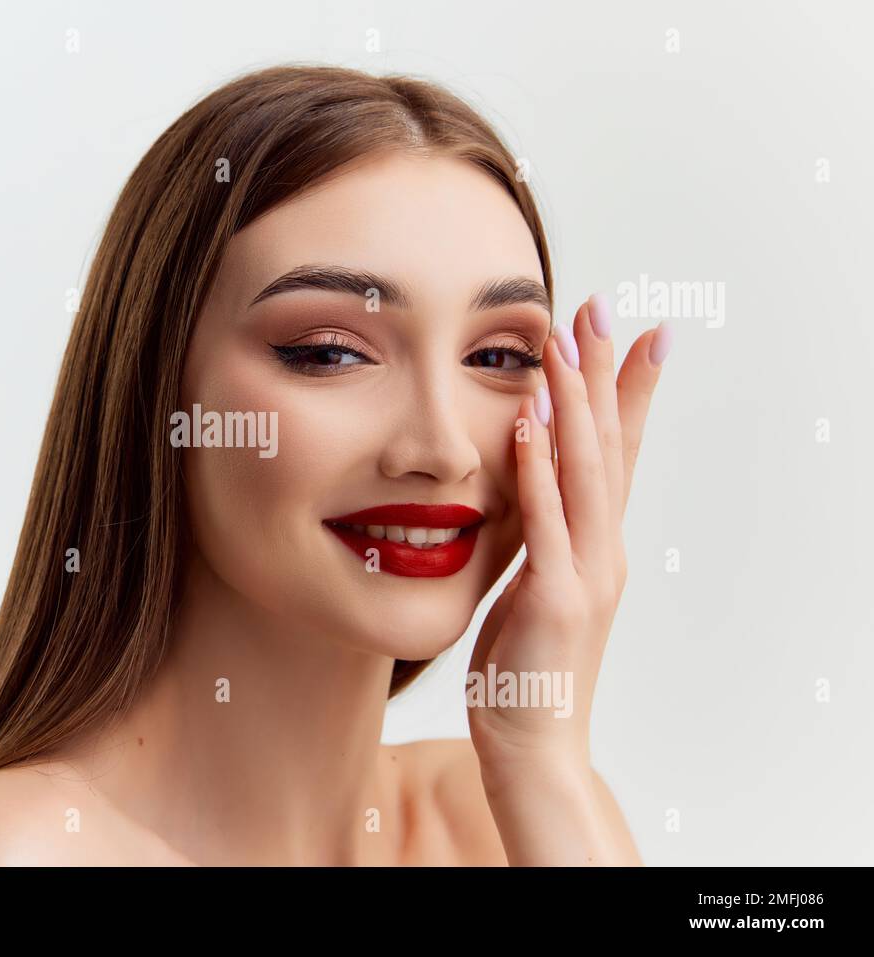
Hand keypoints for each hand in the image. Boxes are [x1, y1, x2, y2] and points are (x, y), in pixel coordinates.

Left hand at [467, 294, 671, 778]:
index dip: (627, 393)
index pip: (619, 454)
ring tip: (564, 341)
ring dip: (574, 403)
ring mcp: (584, 575)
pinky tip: (527, 421)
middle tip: (600, 307)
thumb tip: (524, 493)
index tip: (636, 333)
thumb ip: (537, 541)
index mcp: (596, 547)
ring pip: (586, 472)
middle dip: (604, 374)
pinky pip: (544, 522)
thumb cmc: (526, 671)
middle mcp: (602, 552)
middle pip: (610, 447)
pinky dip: (537, 469)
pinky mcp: (553, 601)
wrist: (535, 747)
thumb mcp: (532, 590)